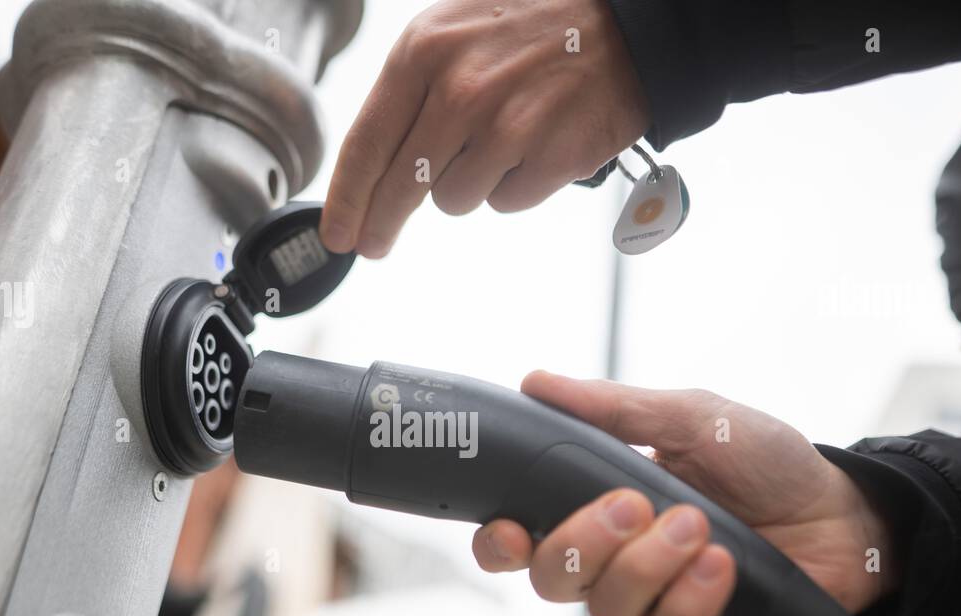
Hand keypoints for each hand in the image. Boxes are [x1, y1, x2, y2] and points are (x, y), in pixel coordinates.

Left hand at [320, 0, 649, 257]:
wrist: (624, 24)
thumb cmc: (530, 27)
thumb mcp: (452, 32)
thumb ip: (410, 91)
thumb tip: (370, 166)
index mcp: (424, 52)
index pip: (366, 143)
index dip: (345, 200)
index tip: (336, 234)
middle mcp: (460, 91)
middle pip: (401, 188)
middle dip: (381, 224)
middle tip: (374, 245)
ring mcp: (507, 127)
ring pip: (454, 199)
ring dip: (469, 183)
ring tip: (499, 140)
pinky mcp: (549, 158)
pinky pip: (506, 201)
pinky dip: (515, 184)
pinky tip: (533, 145)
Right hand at [472, 372, 898, 615]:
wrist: (843, 513)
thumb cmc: (765, 462)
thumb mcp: (691, 417)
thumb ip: (613, 408)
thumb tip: (539, 381)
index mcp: (597, 508)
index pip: (523, 539)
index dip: (500, 543)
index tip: (512, 528)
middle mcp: (615, 562)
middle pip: (552, 580)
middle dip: (584, 542)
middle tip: (634, 505)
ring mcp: (652, 604)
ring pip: (606, 611)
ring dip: (650, 565)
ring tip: (701, 527)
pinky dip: (691, 600)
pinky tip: (722, 567)